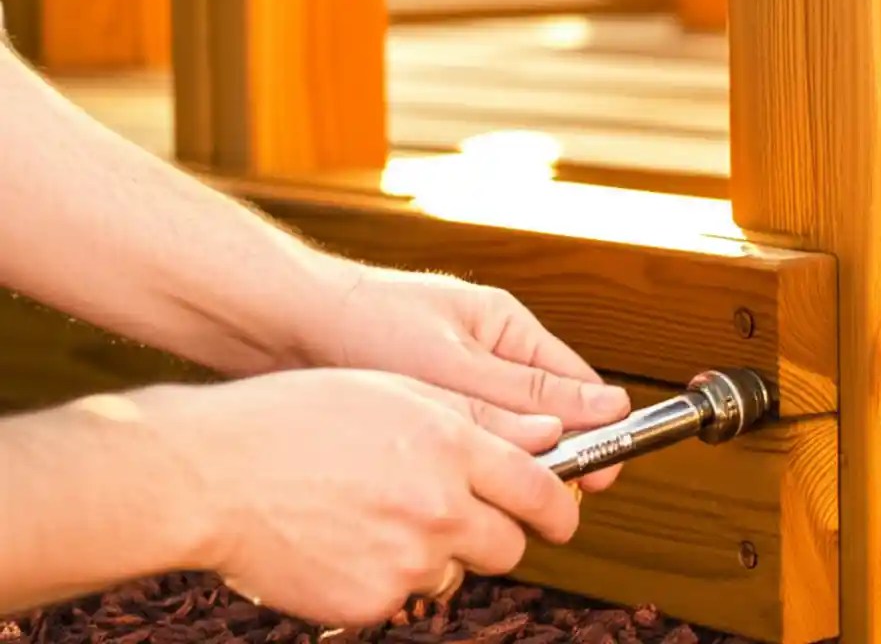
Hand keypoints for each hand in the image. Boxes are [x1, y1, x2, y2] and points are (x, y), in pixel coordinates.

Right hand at [131, 367, 579, 625]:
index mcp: (450, 445)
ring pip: (455, 571)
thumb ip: (481, 415)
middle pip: (509, 544)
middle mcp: (439, 506)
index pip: (542, 489)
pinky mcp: (371, 602)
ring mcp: (405, 560)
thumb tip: (550, 432)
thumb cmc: (294, 418)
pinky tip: (346, 541)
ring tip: (377, 517)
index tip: (561, 514)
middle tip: (462, 517)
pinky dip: (387, 577)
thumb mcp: (394, 390)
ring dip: (436, 553)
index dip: (560, 507)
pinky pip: (405, 596)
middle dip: (498, 534)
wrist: (206, 476)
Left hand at [303, 262, 631, 491]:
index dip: (595, 433)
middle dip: (545, 459)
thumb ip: (528, 394)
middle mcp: (487, 353)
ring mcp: (453, 380)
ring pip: (500, 436)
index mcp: (507, 327)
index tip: (601, 479)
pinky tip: (453, 488)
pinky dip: (463, 466)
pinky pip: (460, 444)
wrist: (279, 323)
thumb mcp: (456, 363)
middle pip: (541, 417)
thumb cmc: (365, 323)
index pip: (574, 385)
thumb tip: (606, 410)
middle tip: (541, 505)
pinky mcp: (419, 407)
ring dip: (500, 466)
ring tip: (491, 497)